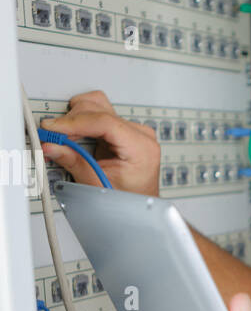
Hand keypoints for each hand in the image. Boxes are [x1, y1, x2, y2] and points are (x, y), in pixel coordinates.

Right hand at [39, 89, 161, 194]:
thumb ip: (74, 163)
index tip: (53, 129)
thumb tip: (51, 146)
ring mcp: (131, 129)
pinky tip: (72, 135)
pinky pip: (98, 113)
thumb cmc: (125, 199)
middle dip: (70, 122)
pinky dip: (80, 120)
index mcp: (141, 148)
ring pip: (97, 105)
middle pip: (99, 109)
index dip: (74, 123)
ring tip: (62, 137)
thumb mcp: (96, 185)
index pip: (105, 122)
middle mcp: (139, 134)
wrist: (136, 205)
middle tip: (51, 137)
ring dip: (74, 118)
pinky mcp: (121, 129)